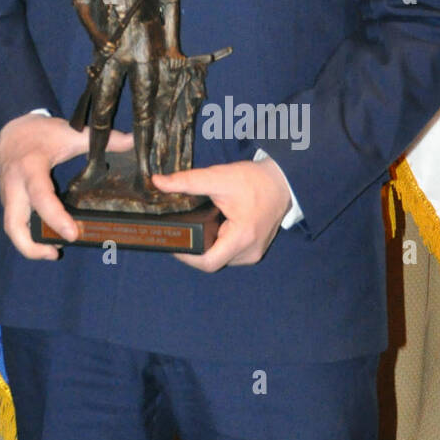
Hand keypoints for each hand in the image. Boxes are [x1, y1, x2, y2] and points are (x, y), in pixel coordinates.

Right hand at [0, 114, 132, 259]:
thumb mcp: (69, 133)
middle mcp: (15, 186)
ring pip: (11, 229)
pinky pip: (15, 225)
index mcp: (31, 167)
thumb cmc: (40, 134)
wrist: (10, 132)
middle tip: (56, 252)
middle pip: (14, 225)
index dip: (55, 217)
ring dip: (29, 246)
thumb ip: (101, 140)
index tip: (73, 234)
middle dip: (31, 246)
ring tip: (53, 251)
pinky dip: (29, 237)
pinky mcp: (9, 204)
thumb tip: (132, 141)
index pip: (41, 196)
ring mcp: (8, 197)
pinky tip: (47, 241)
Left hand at [152, 157, 291, 271]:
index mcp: (241, 238)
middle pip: (211, 261)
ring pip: (219, 257)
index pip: (207, 262)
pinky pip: (229, 252)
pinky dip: (217, 242)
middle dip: (193, 247)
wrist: (282, 182)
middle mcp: (248, 253)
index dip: (186, 255)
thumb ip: (187, 181)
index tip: (172, 240)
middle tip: (179, 230)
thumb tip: (157, 182)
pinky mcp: (253, 249)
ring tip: (194, 225)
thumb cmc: (253, 181)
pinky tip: (210, 226)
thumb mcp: (218, 177)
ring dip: (206, 244)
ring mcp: (252, 254)